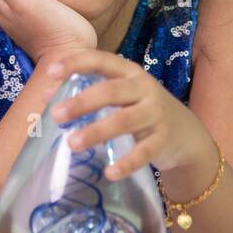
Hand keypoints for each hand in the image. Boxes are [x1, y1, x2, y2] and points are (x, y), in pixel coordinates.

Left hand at [44, 48, 211, 179]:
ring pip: (124, 121)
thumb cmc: (141, 109)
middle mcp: (144, 88)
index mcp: (129, 72)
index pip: (101, 60)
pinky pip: (144, 152)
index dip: (76, 63)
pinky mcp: (164, 139)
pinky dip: (127, 163)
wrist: (187, 134)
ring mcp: (156, 114)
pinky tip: (110, 173)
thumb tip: (46, 97)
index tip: (51, 72)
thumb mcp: (121, 95)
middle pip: (112, 91)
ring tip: (72, 143)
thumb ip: (89, 92)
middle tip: (56, 114)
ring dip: (96, 131)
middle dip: (82, 102)